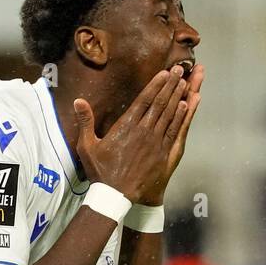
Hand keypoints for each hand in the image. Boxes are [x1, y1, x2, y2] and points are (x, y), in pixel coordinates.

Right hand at [73, 65, 189, 203]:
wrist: (115, 195)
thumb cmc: (100, 171)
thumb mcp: (87, 147)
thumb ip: (85, 122)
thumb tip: (77, 101)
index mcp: (126, 127)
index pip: (144, 100)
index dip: (156, 85)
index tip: (165, 73)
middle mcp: (143, 131)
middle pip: (160, 103)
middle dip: (171, 85)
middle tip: (180, 69)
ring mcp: (155, 142)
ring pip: (170, 114)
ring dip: (179, 96)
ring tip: (186, 81)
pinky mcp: (163, 153)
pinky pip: (175, 130)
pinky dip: (182, 116)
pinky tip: (187, 105)